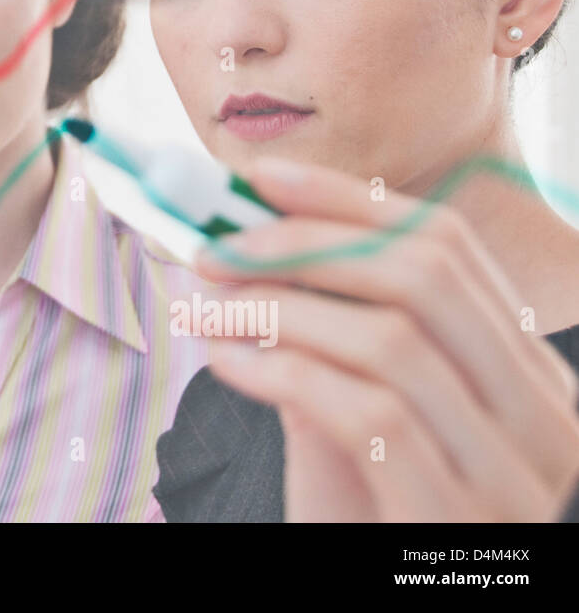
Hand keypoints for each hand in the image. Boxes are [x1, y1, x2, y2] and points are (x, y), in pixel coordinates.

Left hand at [194, 155, 578, 521]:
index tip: (260, 178)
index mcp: (526, 374)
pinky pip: (364, 415)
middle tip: (217, 247)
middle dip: (303, 246)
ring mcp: (511, 473)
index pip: (447, 248)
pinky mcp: (457, 519)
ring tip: (207, 305)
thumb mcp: (372, 421)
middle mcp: (541, 415)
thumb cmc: (380, 514)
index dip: (347, 200)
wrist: (402, 597)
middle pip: (423, 277)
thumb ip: (342, 347)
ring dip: (277, 307)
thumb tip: (263, 249)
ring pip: (391, 338)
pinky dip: (280, 371)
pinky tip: (224, 359)